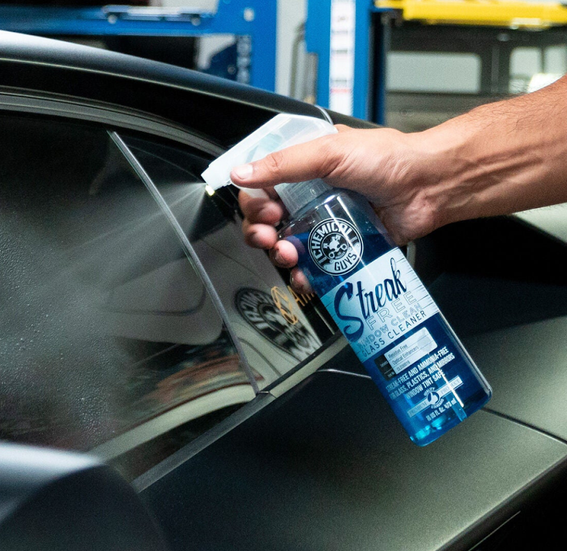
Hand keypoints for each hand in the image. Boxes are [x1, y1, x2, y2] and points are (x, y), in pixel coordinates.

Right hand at [232, 126, 442, 292]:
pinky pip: (314, 265)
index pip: (260, 186)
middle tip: (268, 236)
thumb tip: (240, 173)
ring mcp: (325, 222)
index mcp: (303, 167)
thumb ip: (283, 164)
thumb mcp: (329, 152)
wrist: (431, 185)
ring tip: (289, 255)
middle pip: (266, 220)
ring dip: (279, 254)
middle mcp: (309, 195)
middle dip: (260, 231)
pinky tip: (304, 276)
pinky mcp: (342, 246)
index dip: (254, 202)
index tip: (265, 210)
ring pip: (286, 245)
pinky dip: (304, 275)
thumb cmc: (388, 159)